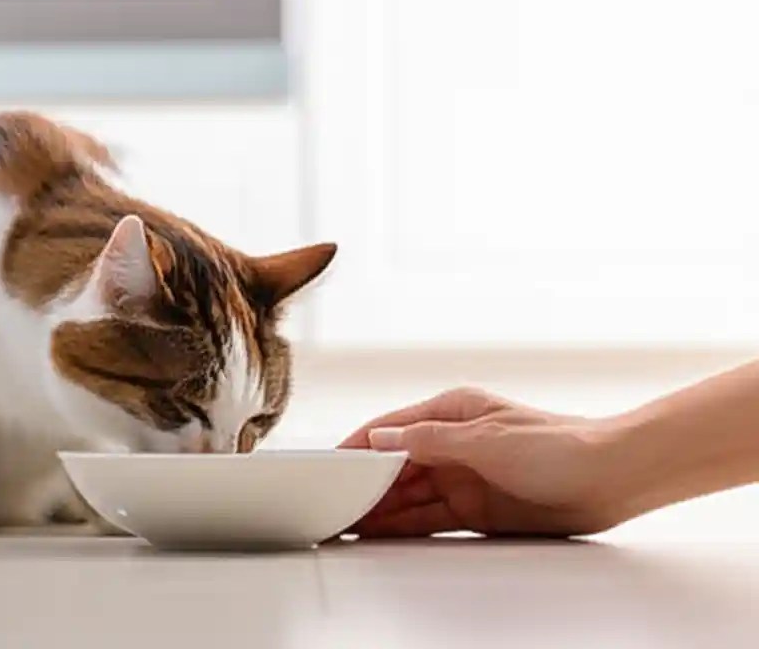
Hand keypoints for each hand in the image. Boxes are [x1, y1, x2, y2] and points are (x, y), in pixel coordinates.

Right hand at [339, 388, 620, 537]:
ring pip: (406, 494)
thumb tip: (382, 438)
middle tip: (330, 501)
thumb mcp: (486, 437)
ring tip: (344, 521)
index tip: (329, 463)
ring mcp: (462, 476)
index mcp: (451, 411)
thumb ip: (429, 440)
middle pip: (393, 465)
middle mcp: (452, 443)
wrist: (612, 478)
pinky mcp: (474, 508)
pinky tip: (377, 531)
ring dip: (377, 507)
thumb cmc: (560, 444)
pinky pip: (427, 517)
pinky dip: (401, 525)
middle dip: (362, 482)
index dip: (357, 446)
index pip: (390, 428)